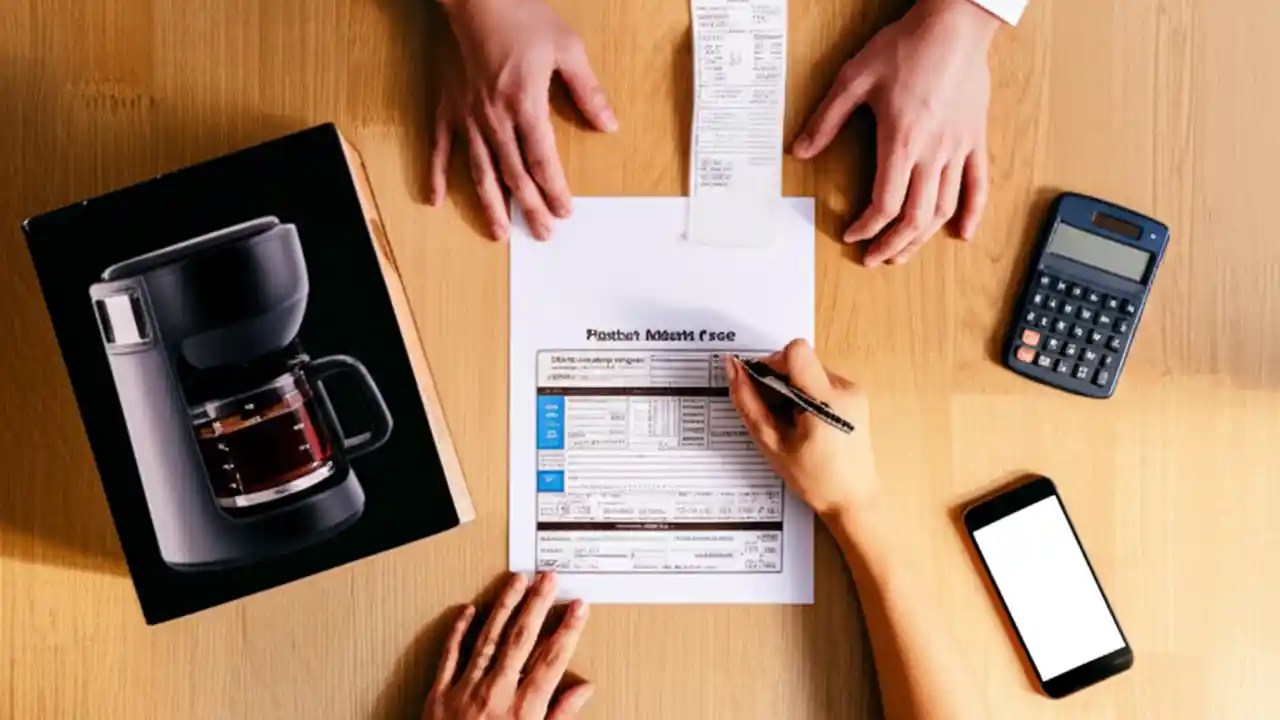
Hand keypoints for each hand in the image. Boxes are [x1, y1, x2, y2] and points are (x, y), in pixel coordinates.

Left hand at [424, 572, 593, 719]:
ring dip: (504, 606)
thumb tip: (582, 691)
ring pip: (488, 637)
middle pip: (522, 638)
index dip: (568, 629)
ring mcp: (464, 691)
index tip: (578, 608)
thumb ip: (560, 718)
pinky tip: (468, 610)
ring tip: (516, 581)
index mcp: (523, 711)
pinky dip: (458, 631)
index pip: (552, 659)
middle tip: (549, 578)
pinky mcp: (438, 696)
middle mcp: (495, 694)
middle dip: (538, 603)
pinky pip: (450, 655)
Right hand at [431, 0, 617, 241]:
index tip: (565, 212)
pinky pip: (440, 148)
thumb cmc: (521, 16)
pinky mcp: (447, 108)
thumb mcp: (568, 48)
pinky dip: (437, 175)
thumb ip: (587, 91)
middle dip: (530, 207)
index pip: (542, 159)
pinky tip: (436, 200)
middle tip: (543, 233)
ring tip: (500, 232)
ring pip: (480, 170)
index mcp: (525, 104)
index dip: (554, 189)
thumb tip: (608, 124)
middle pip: (514, 174)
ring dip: (490, 204)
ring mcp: (467, 116)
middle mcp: (494, 117)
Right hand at [726, 340, 878, 516]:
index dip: (771, 363)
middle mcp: (845, 389)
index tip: (761, 385)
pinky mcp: (855, 397)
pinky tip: (804, 422)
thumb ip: (749, 402)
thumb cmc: (815, 479)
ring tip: (790, 422)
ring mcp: (854, 391)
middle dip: (780, 379)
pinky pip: (822, 381)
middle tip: (772, 411)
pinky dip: (806, 394)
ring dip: (793, 387)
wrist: (853, 499)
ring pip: (810, 369)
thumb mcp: (773, 443)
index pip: (795, 351)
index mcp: (827, 400)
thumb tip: (733, 369)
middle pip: (801, 359)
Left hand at [792, 0, 999, 266]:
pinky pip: (979, 185)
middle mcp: (932, 152)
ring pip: (945, 208)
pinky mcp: (975, 139)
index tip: (852, 235)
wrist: (954, 25)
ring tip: (904, 252)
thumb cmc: (906, 47)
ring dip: (923, 238)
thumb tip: (802, 150)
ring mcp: (958, 148)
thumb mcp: (854, 79)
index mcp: (901, 141)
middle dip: (892, 245)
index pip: (885, 204)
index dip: (867, 228)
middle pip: (916, 217)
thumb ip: (826, 120)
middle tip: (874, 259)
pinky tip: (962, 234)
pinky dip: (972, 214)